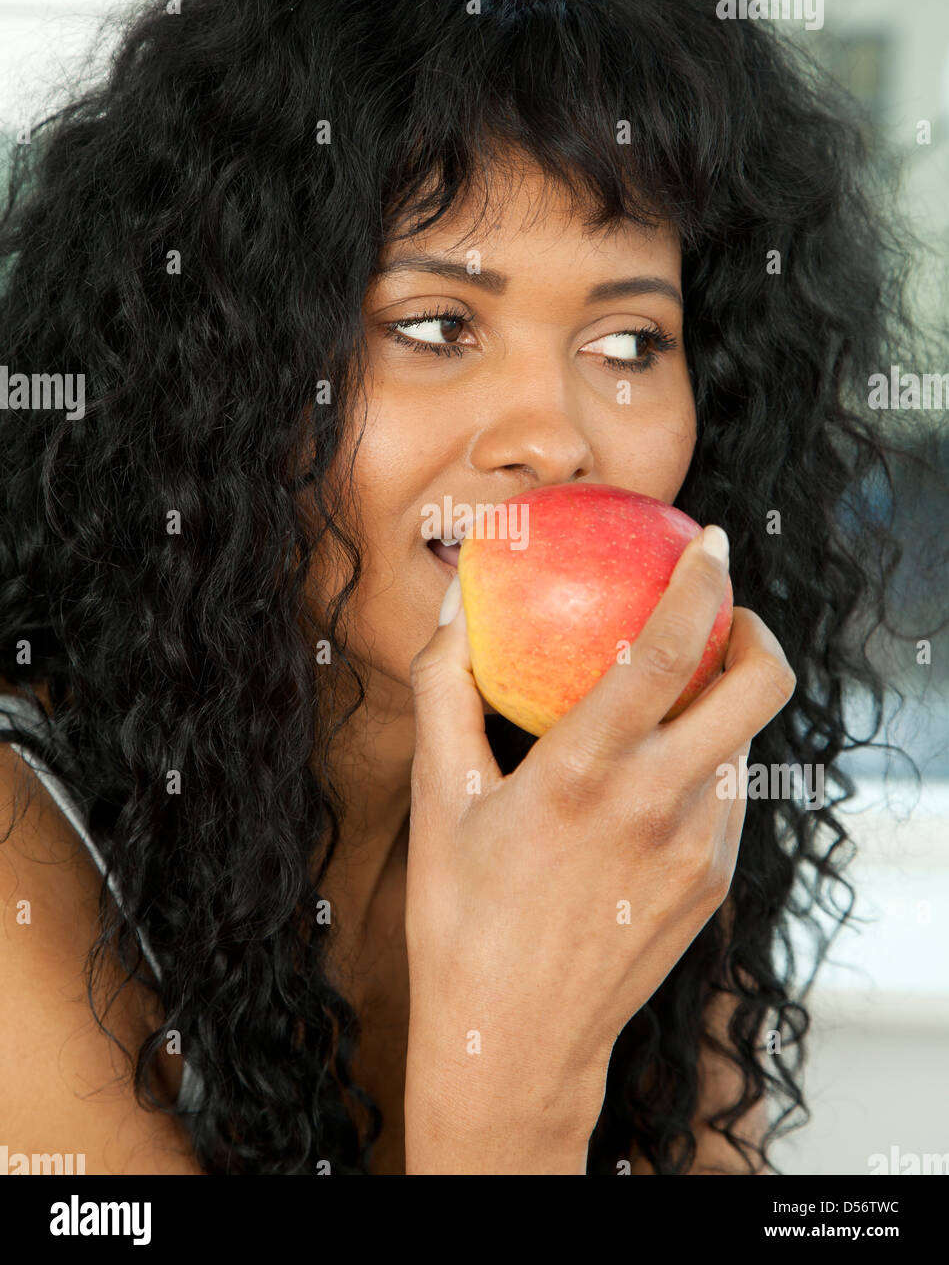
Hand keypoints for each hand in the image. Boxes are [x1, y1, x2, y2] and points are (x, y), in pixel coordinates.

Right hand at [403, 526, 794, 1169]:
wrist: (514, 1042)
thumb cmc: (461, 913)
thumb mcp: (439, 794)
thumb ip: (445, 686)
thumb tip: (454, 602)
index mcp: (586, 771)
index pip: (671, 648)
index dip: (703, 581)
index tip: (708, 540)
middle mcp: (658, 804)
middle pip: (757, 687)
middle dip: (755, 630)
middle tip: (721, 613)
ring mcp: (698, 849)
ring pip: (741, 743)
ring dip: (720, 703)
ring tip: (671, 698)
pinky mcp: (713, 885)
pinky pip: (727, 797)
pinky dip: (704, 763)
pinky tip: (655, 776)